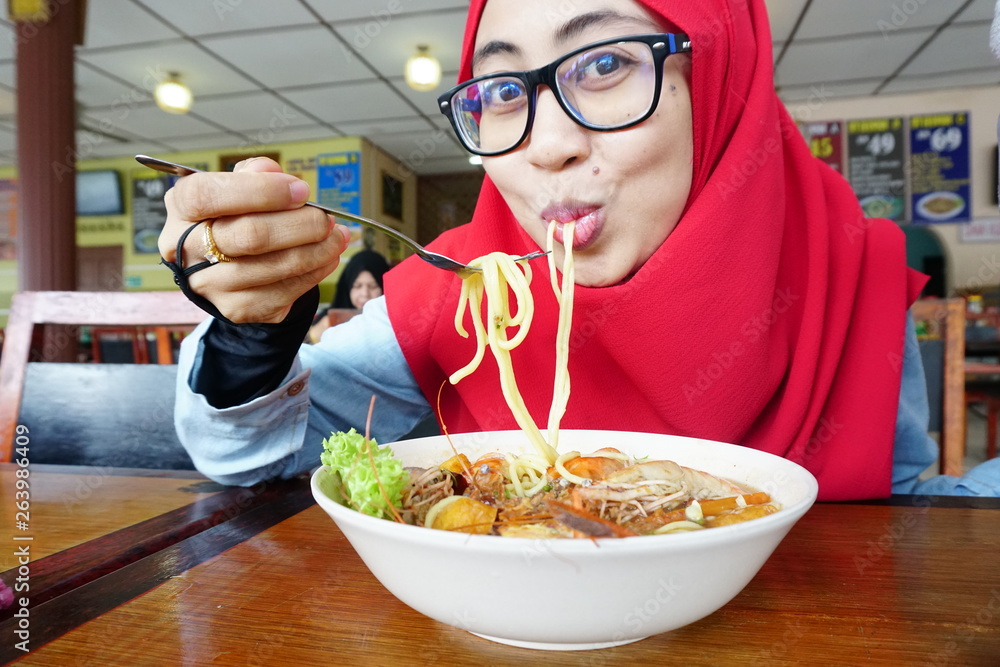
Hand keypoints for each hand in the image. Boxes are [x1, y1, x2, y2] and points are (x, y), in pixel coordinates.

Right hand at [158, 157, 349, 323]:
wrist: (225, 267)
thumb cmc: (233, 217)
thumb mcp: (235, 186)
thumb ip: (253, 174)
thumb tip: (271, 171)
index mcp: (181, 208)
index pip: (208, 196)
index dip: (261, 192)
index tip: (301, 190)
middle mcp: (187, 250)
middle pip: (250, 236)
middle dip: (301, 224)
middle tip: (326, 218)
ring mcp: (211, 285)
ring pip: (273, 266)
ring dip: (317, 250)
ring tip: (337, 236)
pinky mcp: (237, 309)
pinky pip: (284, 291)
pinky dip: (315, 272)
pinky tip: (328, 257)